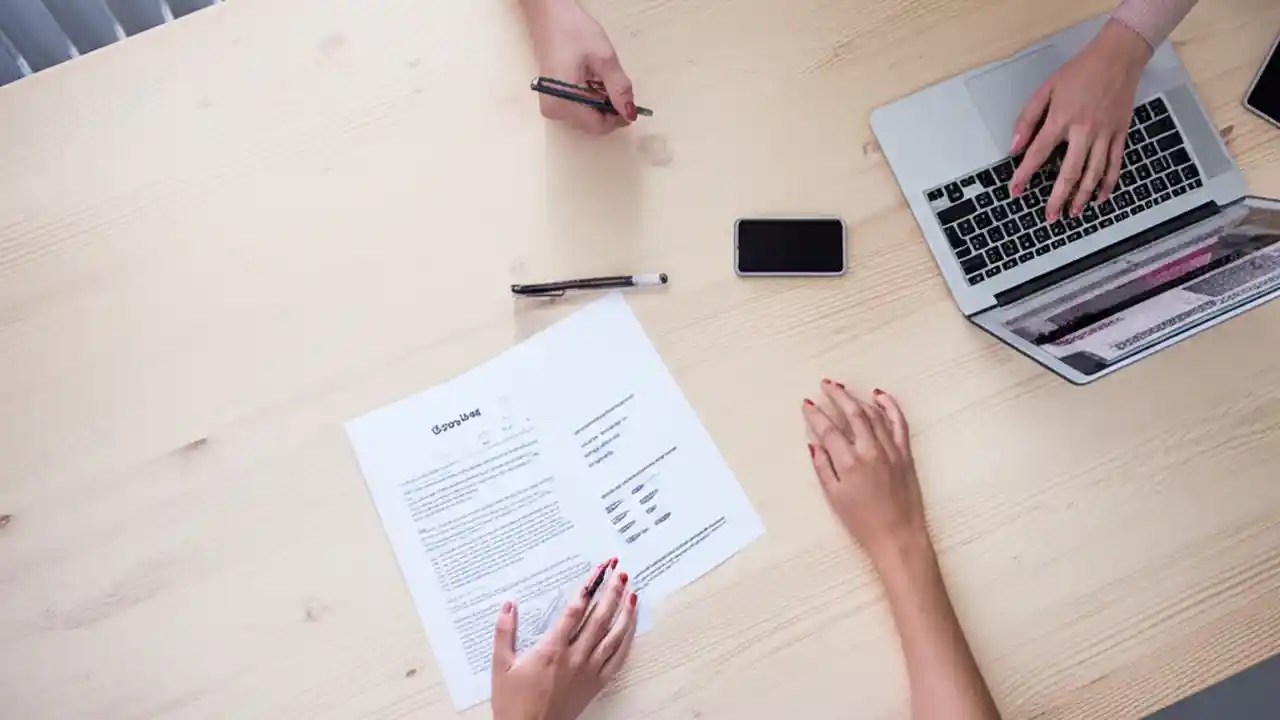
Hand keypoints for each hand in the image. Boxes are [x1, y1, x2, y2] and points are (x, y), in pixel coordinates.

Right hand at [491, 561, 638, 719]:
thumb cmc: (513, 702)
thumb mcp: (501, 665)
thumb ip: (505, 632)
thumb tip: (509, 605)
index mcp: (552, 649)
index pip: (575, 610)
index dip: (588, 587)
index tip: (598, 572)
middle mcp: (574, 657)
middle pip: (599, 618)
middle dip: (612, 593)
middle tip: (620, 574)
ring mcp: (588, 671)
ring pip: (613, 637)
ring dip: (624, 613)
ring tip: (632, 594)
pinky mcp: (596, 684)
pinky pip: (617, 659)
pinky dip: (627, 641)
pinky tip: (630, 628)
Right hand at [523, 0, 636, 134]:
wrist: (550, 15)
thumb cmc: (575, 32)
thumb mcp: (604, 58)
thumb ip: (619, 88)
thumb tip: (631, 114)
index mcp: (564, 103)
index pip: (598, 126)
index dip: (617, 117)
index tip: (628, 100)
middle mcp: (554, 111)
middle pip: (592, 124)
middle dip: (608, 109)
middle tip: (613, 82)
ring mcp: (551, 107)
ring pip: (586, 118)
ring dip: (600, 103)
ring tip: (599, 77)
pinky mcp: (552, 100)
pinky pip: (578, 109)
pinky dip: (590, 99)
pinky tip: (590, 80)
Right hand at [801, 380, 927, 567]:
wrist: (899, 536)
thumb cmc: (863, 522)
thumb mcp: (834, 497)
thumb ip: (823, 467)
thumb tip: (814, 445)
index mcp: (849, 463)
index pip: (828, 430)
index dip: (815, 415)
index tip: (806, 404)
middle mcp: (871, 451)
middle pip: (852, 413)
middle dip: (836, 396)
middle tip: (825, 385)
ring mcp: (891, 450)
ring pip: (873, 414)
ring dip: (857, 398)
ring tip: (844, 390)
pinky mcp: (905, 454)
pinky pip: (898, 423)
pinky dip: (889, 406)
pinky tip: (879, 396)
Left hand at [1009, 20, 1152, 221]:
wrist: (1117, 57)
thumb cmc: (1079, 72)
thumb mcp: (1046, 89)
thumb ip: (1027, 119)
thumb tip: (1014, 147)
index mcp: (1062, 119)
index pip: (1038, 153)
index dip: (1025, 174)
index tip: (1015, 191)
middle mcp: (1084, 130)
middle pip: (1069, 171)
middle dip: (1058, 197)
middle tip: (1049, 216)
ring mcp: (1105, 134)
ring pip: (1094, 173)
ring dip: (1083, 196)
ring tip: (1072, 213)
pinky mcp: (1121, 133)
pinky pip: (1115, 164)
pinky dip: (1108, 183)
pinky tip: (1100, 198)